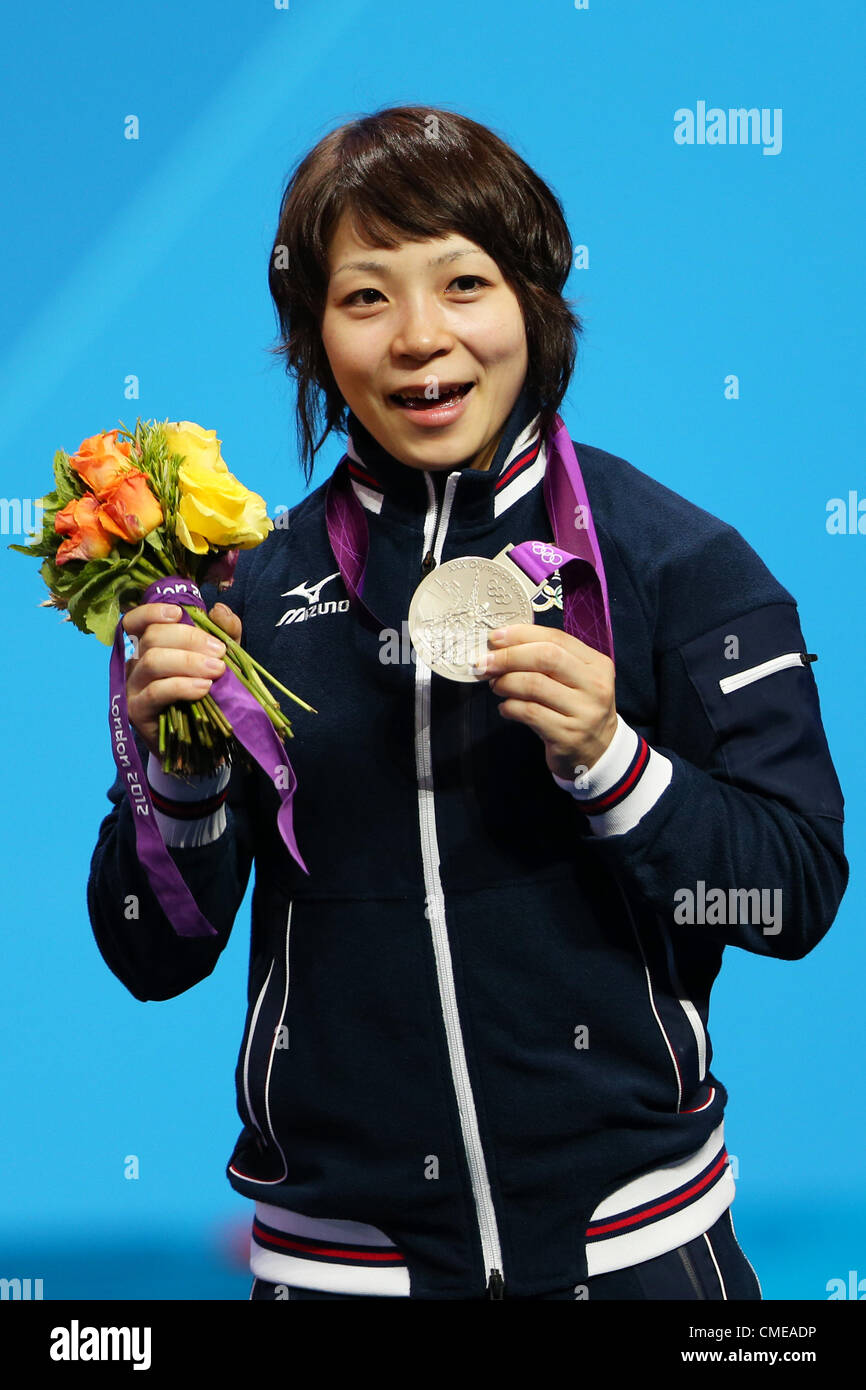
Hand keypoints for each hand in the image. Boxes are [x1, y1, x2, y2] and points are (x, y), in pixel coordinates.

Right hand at [123, 601, 241, 757]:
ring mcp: (133, 687)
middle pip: (151, 637)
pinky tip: (203, 688)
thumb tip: (219, 610)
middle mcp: (135, 663)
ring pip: (152, 661)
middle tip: (219, 652)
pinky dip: (181, 686)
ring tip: (216, 670)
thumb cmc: (208, 694)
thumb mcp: (220, 659)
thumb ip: (224, 633)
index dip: (151, 612)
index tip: (178, 613)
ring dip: (188, 661)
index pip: (135, 621)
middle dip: (188, 638)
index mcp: (149, 646)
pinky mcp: (137, 711)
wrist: (203, 741)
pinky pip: (155, 692)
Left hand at [473, 624, 616, 780]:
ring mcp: (583, 712)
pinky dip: (510, 706)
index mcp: (597, 665)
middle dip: (509, 657)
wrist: (597, 752)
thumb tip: (502, 645)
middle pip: (546, 657)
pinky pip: (529, 713)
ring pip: (534, 685)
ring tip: (496, 686)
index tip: (495, 638)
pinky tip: (506, 708)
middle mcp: (595, 686)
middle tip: (486, 663)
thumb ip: (547, 660)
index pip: (556, 639)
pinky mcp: (568, 735)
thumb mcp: (574, 680)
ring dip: (506, 682)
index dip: (521, 635)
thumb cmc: (576, 709)